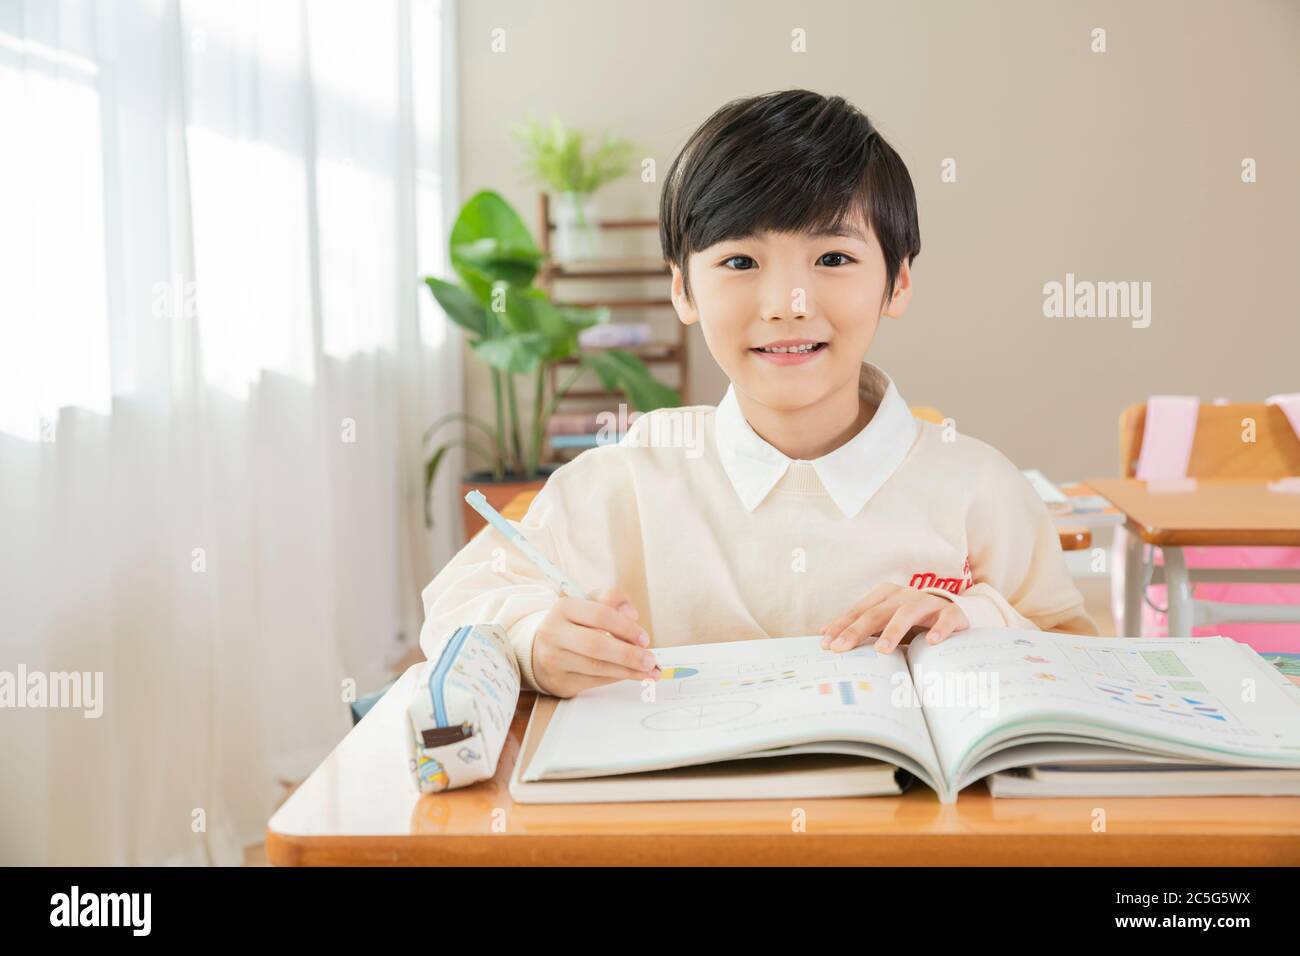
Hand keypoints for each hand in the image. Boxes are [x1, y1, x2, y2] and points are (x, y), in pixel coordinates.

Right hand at [531, 586, 659, 697]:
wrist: (540, 650)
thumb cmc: (573, 625)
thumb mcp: (589, 604)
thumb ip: (612, 599)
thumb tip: (631, 613)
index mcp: (564, 608)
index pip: (600, 615)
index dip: (626, 628)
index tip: (645, 638)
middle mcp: (554, 633)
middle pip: (596, 645)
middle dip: (628, 654)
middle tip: (650, 660)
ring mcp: (554, 660)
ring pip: (597, 667)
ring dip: (628, 671)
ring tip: (649, 671)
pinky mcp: (560, 681)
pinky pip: (594, 681)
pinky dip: (617, 678)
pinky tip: (632, 675)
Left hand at [819, 582, 969, 653]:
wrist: (953, 615)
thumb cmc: (912, 622)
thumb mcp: (885, 623)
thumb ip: (860, 628)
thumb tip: (824, 636)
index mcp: (886, 595)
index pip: (859, 611)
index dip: (841, 626)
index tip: (826, 644)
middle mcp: (905, 595)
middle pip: (877, 612)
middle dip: (857, 630)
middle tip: (842, 648)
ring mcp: (928, 602)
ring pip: (908, 612)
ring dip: (893, 630)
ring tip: (882, 649)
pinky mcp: (952, 612)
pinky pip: (946, 618)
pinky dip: (939, 629)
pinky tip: (932, 642)